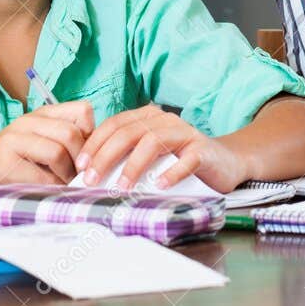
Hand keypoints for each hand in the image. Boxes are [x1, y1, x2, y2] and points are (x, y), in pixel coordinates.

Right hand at [0, 101, 95, 185]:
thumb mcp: (41, 146)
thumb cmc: (13, 164)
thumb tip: (98, 158)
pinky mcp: (5, 157)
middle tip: (77, 177)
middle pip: (72, 133)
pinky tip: (46, 191)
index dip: (91, 134)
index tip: (86, 155)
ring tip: (61, 184)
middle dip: (80, 160)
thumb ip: (66, 144)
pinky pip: (41, 174)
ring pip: (58, 151)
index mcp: (43, 114)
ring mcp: (15, 136)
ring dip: (65, 175)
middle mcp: (29, 120)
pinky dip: (51, 187)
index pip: (83, 110)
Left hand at [77, 105, 247, 192]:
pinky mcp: (203, 150)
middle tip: (92, 179)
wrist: (224, 162)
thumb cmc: (180, 160)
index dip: (94, 144)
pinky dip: (171, 173)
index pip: (114, 125)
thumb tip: (91, 175)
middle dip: (106, 156)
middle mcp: (164, 120)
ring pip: (152, 142)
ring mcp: (184, 134)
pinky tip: (159, 186)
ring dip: (133, 166)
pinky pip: (185, 160)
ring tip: (122, 187)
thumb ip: (126, 157)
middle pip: (128, 132)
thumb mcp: (150, 155)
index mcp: (147, 118)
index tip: (80, 166)